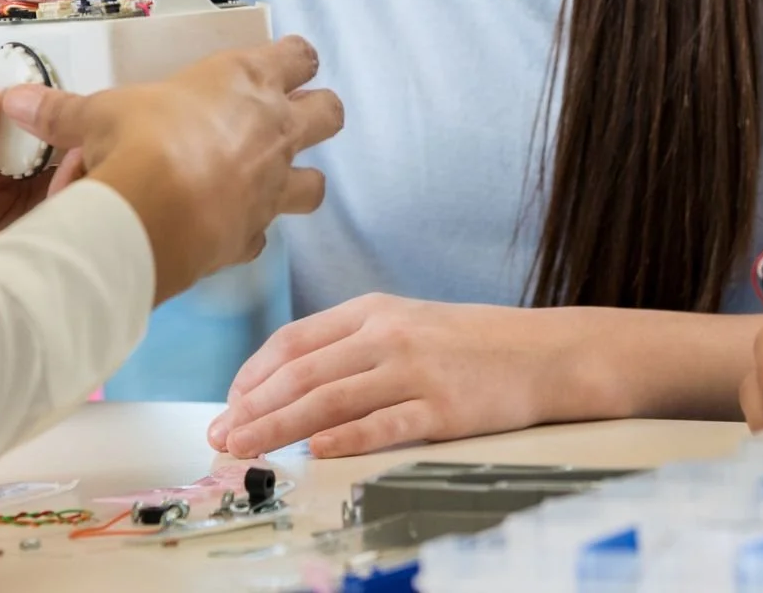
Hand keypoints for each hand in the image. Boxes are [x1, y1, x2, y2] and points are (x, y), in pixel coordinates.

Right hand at [1, 36, 344, 304]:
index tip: (286, 63)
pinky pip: (264, 234)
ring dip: (301, 182)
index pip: (300, 56)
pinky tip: (227, 231)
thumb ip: (66, 109)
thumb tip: (19, 100)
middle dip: (318, 116)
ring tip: (274, 183)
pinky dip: (249, 233)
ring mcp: (273, 183)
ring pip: (317, 182)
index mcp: (247, 81)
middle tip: (293, 121)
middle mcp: (274, 128)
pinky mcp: (256, 232)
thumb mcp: (100, 114)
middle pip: (329, 113)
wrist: (155, 213)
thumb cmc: (142, 142)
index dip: (297, 59)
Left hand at [207, 296, 578, 458]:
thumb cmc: (469, 342)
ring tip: (246, 449)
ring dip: (280, 427)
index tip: (228, 403)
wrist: (541, 352)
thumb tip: (286, 384)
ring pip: (331, 399)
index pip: (296, 339)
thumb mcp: (407, 325)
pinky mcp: (443, 407)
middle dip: (253, 407)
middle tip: (221, 437)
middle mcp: (390, 336)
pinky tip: (318, 451)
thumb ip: (352, 348)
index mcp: (375, 311)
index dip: (254, 374)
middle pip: (303, 372)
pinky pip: (385, 425)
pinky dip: (347, 438)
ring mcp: (416, 371)